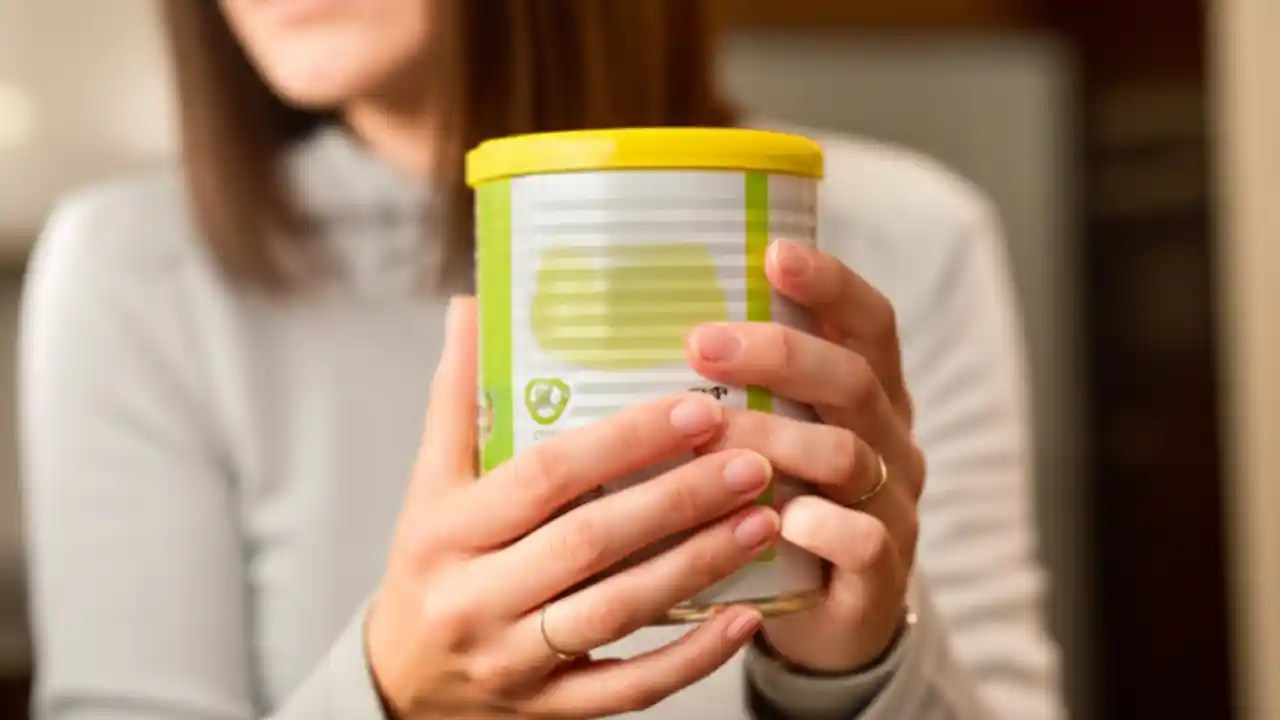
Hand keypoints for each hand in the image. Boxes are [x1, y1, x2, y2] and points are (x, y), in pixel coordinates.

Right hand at [367, 298, 780, 718]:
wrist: (399, 682)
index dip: (624, 442)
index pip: (546, 475)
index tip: (697, 410)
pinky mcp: (548, 710)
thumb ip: (458, 397)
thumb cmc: (428, 562)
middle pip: (590, 542)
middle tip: (753, 461)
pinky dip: (690, 656)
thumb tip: (473, 303)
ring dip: (697, 566)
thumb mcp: (430, 483)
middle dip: (677, 499)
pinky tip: (745, 618)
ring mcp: (514, 661)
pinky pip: (628, 690)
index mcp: (448, 529)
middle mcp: (475, 597)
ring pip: (617, 612)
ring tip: (764, 520)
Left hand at [685, 240, 926, 672]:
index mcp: (869, 397)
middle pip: (853, 378)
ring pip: (847, 453)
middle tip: (699, 343)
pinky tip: (780, 519)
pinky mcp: (883, 574)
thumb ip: (736, 393)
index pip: (870, 323)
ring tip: (707, 434)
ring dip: (774, 438)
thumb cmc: (775, 510)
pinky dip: (822, 524)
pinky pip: (864, 540)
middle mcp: (890, 440)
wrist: (826, 620)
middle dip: (778, 354)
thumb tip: (625, 332)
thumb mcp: (769, 441)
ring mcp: (893, 506)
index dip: (831, 284)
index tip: (774, 252)